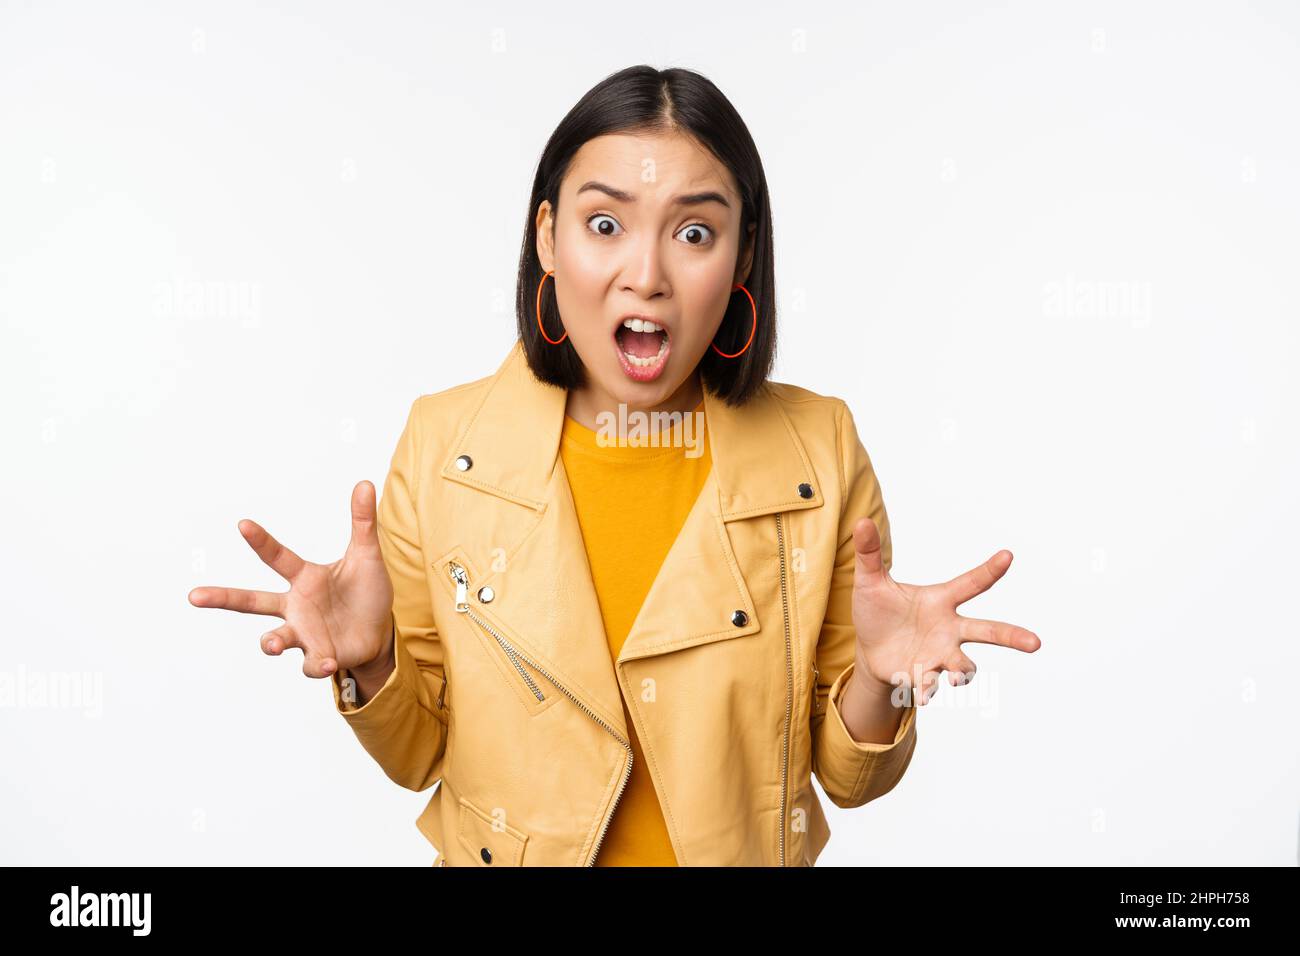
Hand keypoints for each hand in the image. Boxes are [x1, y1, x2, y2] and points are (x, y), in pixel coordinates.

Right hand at [188, 481, 394, 678]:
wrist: (379, 632)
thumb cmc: (366, 591)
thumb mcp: (367, 556)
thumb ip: (363, 523)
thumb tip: (365, 482)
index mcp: (305, 577)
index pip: (277, 556)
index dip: (261, 541)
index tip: (242, 524)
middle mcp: (296, 605)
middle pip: (252, 601)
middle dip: (222, 598)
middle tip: (194, 596)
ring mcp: (304, 632)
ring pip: (275, 638)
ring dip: (271, 642)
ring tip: (269, 644)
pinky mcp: (319, 655)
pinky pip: (310, 662)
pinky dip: (316, 664)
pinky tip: (328, 663)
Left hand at [847, 516, 1040, 705]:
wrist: (868, 649)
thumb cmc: (877, 610)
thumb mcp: (869, 582)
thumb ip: (869, 553)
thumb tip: (861, 521)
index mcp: (940, 601)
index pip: (970, 583)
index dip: (989, 570)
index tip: (1008, 555)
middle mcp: (948, 629)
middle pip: (988, 631)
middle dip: (1012, 637)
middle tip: (1035, 643)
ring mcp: (939, 655)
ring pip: (964, 667)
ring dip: (961, 673)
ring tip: (953, 679)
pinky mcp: (925, 675)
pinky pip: (933, 684)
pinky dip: (928, 689)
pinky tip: (922, 694)